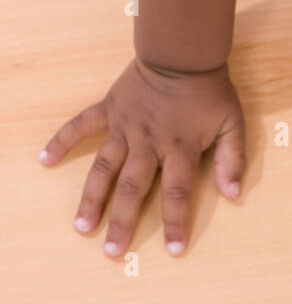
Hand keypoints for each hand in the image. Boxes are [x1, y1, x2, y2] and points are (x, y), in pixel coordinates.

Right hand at [38, 57, 245, 257]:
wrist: (183, 51)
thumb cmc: (210, 90)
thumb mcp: (233, 122)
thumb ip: (233, 158)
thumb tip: (233, 194)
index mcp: (180, 147)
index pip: (178, 192)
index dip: (175, 222)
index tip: (172, 250)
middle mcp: (149, 142)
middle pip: (134, 188)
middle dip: (123, 222)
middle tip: (113, 252)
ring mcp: (126, 126)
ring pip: (105, 167)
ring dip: (93, 197)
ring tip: (82, 225)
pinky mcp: (110, 109)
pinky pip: (82, 125)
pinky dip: (62, 140)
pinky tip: (45, 159)